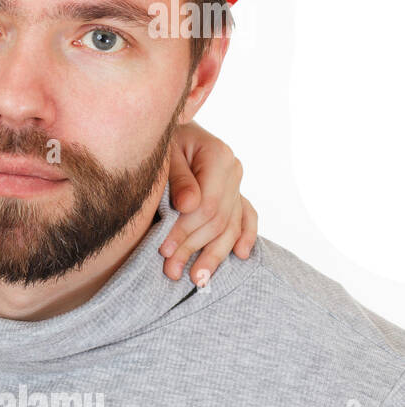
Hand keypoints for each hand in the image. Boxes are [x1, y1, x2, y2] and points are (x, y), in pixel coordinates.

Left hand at [159, 120, 256, 282]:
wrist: (166, 128)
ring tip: (198, 279)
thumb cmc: (161, 140)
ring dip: (215, 254)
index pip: (207, 206)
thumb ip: (176, 178)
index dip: (185, 231)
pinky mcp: (233, 192)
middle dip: (194, 248)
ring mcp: (235, 183)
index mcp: (218, 156)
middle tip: (171, 271)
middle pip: (218, 220)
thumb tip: (188, 206)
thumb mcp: (163, 153)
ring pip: (231, 225)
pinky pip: (246, 216)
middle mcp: (233, 171)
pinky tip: (240, 255)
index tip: (163, 250)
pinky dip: (245, 236)